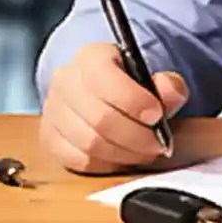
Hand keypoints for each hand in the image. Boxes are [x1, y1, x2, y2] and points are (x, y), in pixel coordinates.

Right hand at [40, 42, 189, 173]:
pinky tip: (123, 156)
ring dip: (125, 154)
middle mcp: (66, 81)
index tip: (157, 115)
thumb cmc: (128, 84)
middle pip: (100, 118)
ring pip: (90, 144)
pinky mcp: (50, 139)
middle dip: (136, 136)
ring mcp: (54, 112)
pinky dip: (107, 164)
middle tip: (158, 143)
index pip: (105, 79)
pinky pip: (80, 161)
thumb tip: (171, 92)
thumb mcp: (152, 76)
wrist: (100, 91)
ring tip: (145, 151)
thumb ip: (168, 84)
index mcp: (90, 57)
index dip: (134, 102)